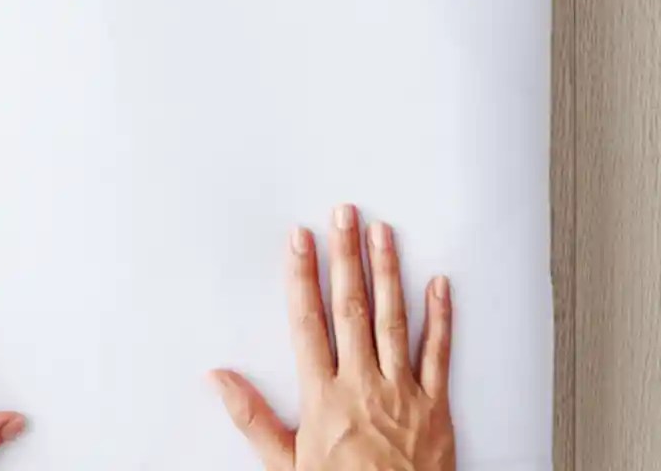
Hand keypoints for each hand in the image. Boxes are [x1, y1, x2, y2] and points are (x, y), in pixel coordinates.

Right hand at [210, 204, 454, 470]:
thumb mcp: (285, 466)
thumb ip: (253, 418)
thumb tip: (219, 379)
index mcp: (324, 398)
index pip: (308, 321)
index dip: (302, 276)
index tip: (299, 240)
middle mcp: (364, 386)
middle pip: (352, 308)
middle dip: (346, 257)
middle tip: (344, 215)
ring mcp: (403, 393)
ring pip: (394, 319)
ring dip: (388, 271)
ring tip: (383, 233)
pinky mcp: (436, 406)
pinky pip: (440, 353)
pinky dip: (441, 316)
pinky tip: (439, 283)